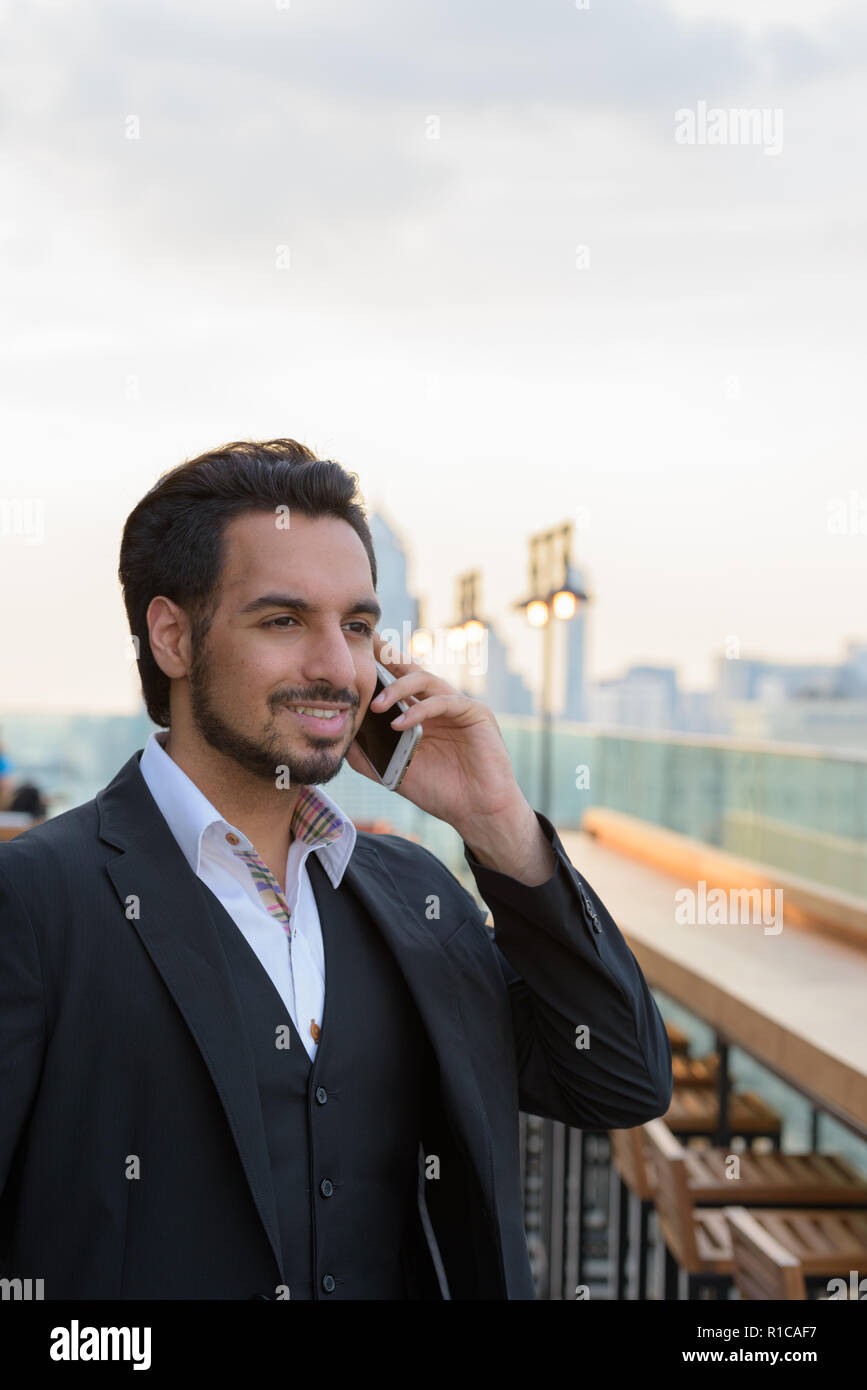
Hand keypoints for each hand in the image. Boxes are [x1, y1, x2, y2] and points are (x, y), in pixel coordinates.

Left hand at [344, 631, 527, 839]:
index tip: (356, 650)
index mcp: (420, 713)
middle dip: (387, 655)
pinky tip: (399, 725)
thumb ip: (368, 756)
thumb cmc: (440, 792)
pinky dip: (419, 711)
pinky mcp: (475, 713)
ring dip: (397, 689)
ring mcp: (457, 705)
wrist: (476, 811)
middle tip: (365, 645)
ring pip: (425, 679)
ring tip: (376, 705)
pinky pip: (443, 701)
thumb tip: (339, 738)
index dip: (378, 664)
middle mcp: (438, 704)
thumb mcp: (395, 772)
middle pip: (410, 668)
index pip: (397, 680)